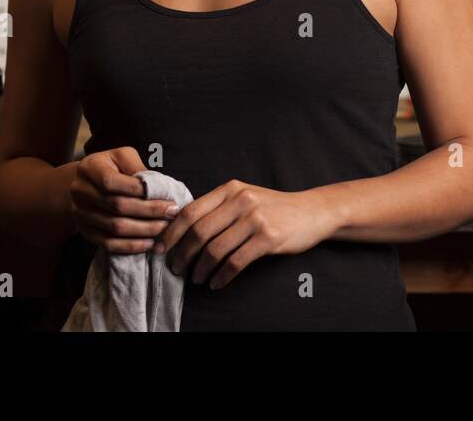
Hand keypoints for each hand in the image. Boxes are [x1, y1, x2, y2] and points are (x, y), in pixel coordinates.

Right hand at [69, 146, 180, 253]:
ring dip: (143, 230)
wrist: (85, 182)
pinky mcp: (85, 230)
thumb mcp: (123, 156)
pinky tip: (149, 243)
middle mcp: (80, 191)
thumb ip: (137, 167)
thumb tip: (157, 186)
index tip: (166, 195)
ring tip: (165, 228)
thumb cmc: (112, 166)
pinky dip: (130, 245)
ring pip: (114, 227)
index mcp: (90, 168)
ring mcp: (80, 213)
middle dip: (149, 211)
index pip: (112, 182)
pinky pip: (108, 243)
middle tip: (172, 212)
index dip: (139, 190)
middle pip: (117, 206)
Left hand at [156, 181, 338, 289]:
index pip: (190, 211)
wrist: (312, 211)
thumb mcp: (245, 197)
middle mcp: (242, 201)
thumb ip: (218, 207)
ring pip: (215, 250)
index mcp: (231, 189)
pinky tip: (216, 283)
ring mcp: (255, 219)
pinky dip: (222, 276)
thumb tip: (179, 226)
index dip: (171, 232)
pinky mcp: (268, 238)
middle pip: (199, 232)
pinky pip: (235, 262)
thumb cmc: (274, 208)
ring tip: (196, 279)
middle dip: (182, 255)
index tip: (160, 249)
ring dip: (200, 269)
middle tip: (176, 269)